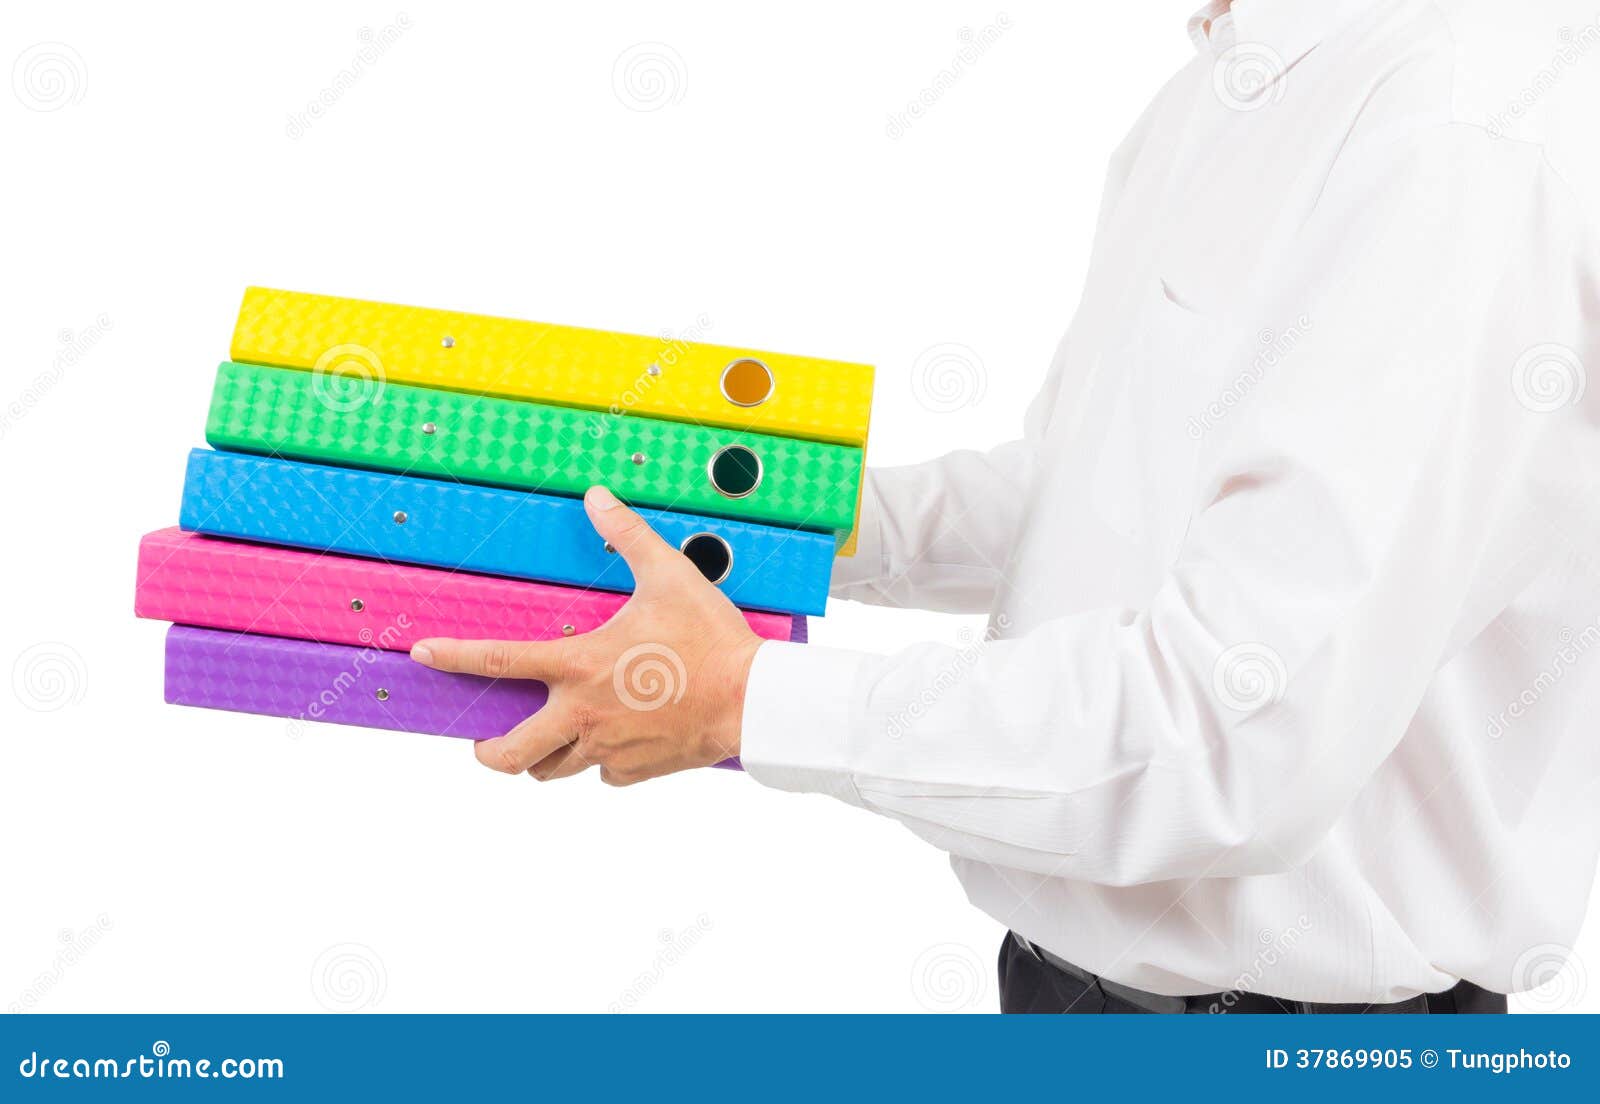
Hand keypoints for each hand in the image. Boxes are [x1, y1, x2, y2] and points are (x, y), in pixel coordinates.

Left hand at [409, 485, 764, 784]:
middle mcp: (582, 714)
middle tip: (484, 742)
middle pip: (511, 752)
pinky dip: (601, 762)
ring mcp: (607, 748)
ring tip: (546, 744)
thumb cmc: (709, 638)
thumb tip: (598, 497)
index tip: (423, 654)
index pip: (498, 661)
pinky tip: (614, 745)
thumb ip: (627, 535)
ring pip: (552, 769)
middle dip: (488, 752)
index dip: (452, 657)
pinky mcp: (635, 770)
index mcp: (578, 666)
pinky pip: (603, 773)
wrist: (751, 699)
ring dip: (543, 758)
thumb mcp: (669, 575)